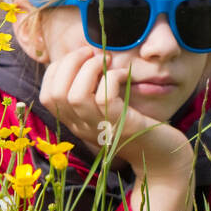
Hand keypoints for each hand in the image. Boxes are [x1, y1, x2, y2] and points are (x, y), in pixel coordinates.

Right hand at [38, 46, 193, 183]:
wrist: (162, 157)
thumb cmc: (136, 124)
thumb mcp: (107, 107)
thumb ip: (91, 89)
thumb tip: (83, 55)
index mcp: (75, 122)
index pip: (47, 96)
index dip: (57, 69)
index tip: (79, 57)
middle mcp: (83, 127)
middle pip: (57, 93)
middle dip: (70, 63)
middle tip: (91, 53)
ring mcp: (102, 129)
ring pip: (76, 96)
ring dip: (90, 69)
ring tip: (106, 60)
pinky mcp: (123, 126)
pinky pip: (105, 98)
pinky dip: (112, 77)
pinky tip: (124, 74)